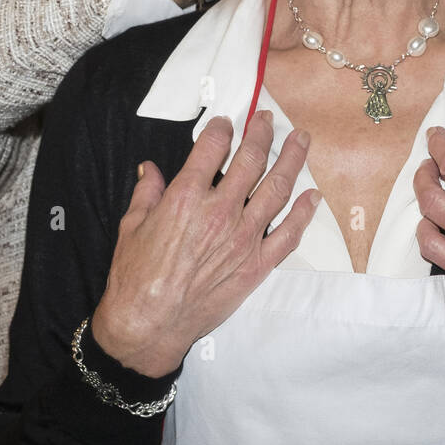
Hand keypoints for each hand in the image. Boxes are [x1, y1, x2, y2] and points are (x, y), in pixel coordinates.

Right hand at [91, 112, 318, 377]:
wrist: (149, 325)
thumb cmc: (135, 277)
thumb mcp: (132, 226)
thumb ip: (147, 192)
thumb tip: (150, 168)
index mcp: (187, 196)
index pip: (214, 147)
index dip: (222, 129)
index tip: (228, 122)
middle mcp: (221, 211)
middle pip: (251, 160)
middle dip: (263, 133)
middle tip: (269, 119)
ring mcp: (244, 238)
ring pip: (277, 189)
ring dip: (292, 160)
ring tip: (301, 139)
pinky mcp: (256, 265)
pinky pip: (288, 234)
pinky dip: (303, 213)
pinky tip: (312, 195)